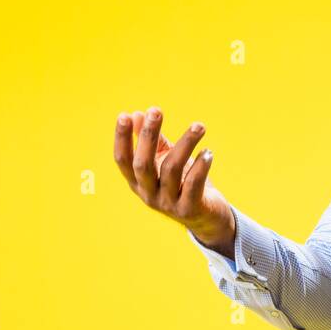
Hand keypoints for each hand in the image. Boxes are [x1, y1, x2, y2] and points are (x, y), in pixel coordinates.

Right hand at [113, 106, 234, 252]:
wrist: (207, 218)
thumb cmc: (183, 184)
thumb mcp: (165, 162)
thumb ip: (153, 141)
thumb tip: (139, 114)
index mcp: (139, 182)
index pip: (123, 161)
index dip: (122, 139)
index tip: (124, 115)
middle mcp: (149, 194)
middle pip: (143, 164)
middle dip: (148, 136)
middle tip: (156, 111)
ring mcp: (168, 203)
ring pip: (171, 170)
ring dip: (185, 144)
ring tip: (199, 126)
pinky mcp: (189, 209)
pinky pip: (193, 184)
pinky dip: (200, 166)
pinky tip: (208, 151)